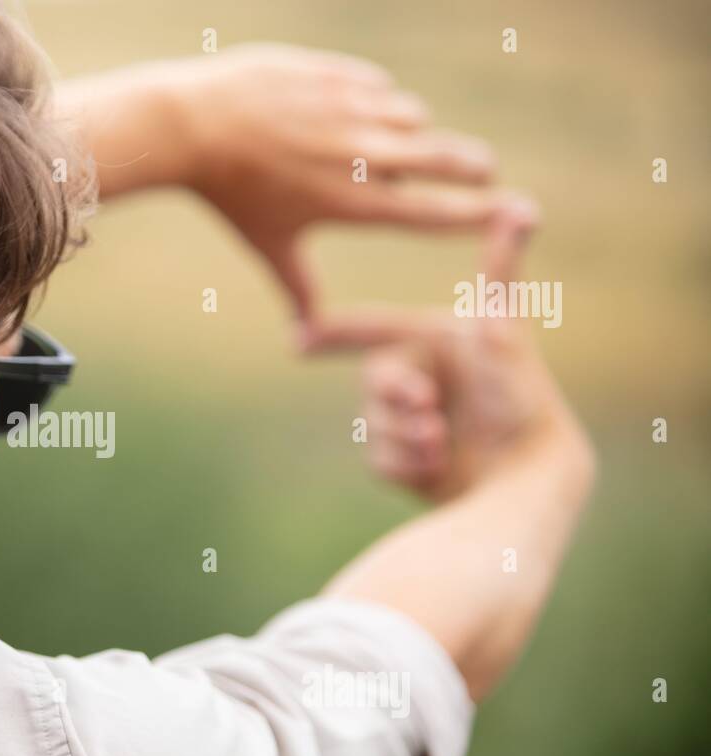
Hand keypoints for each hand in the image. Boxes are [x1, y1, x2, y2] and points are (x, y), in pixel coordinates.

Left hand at [176, 43, 513, 319]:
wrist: (193, 126)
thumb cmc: (230, 194)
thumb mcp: (268, 244)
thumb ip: (298, 285)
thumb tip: (307, 334)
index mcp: (354, 203)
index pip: (434, 213)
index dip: (478, 214)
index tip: (513, 213)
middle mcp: (364, 156)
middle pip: (445, 159)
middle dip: (472, 168)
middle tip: (485, 172)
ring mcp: (353, 110)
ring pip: (411, 117)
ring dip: (413, 132)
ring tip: (402, 143)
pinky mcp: (338, 76)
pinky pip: (379, 87)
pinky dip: (378, 102)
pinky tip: (364, 110)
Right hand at [305, 204, 591, 499]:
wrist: (530, 477)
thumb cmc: (523, 401)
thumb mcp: (502, 333)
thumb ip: (500, 274)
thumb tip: (522, 206)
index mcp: (439, 342)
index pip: (375, 329)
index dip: (335, 332)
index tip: (297, 339)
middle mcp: (427, 378)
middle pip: (374, 381)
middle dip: (395, 397)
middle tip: (424, 404)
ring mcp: (416, 421)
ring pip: (373, 423)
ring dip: (405, 433)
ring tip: (441, 441)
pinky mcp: (411, 462)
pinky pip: (379, 458)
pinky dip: (406, 463)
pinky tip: (438, 466)